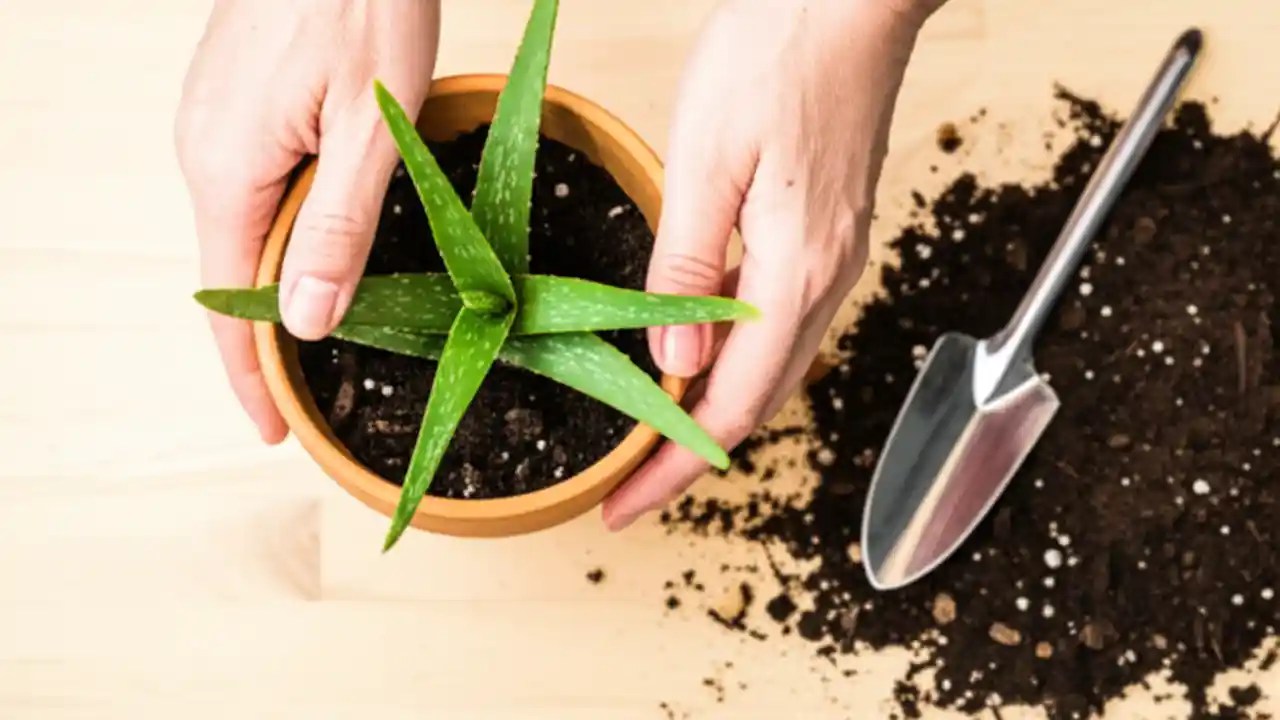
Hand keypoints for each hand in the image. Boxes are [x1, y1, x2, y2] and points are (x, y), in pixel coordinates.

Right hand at [175, 0, 439, 442]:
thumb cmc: (363, 2)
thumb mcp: (373, 128)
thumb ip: (340, 228)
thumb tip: (309, 324)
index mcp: (228, 169)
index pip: (229, 300)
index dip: (251, 374)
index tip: (274, 433)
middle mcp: (204, 150)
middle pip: (235, 271)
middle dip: (274, 337)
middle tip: (324, 397)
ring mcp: (215, 122)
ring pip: (249, 229)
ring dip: (288, 281)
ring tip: (336, 333)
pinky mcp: (238, 102)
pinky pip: (258, 188)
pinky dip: (291, 230)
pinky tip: (331, 243)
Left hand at [603, 0, 942, 528]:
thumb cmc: (782, 52)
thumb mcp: (707, 158)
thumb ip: (685, 267)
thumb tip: (671, 363)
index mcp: (794, 274)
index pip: (729, 408)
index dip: (671, 469)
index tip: (621, 507)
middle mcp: (824, 280)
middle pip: (754, 403)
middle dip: (686, 457)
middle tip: (625, 490)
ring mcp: (832, 258)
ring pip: (767, 368)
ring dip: (708, 411)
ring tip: (647, 438)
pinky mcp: (826, 234)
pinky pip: (776, 324)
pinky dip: (730, 360)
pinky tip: (690, 353)